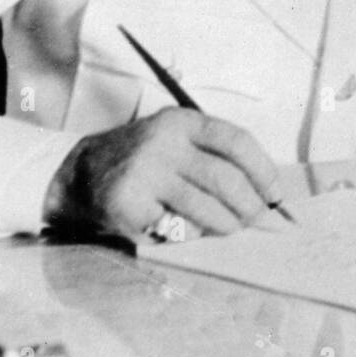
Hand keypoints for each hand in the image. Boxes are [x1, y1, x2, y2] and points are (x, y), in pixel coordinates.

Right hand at [43, 108, 282, 240]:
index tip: (276, 195)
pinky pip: (177, 229)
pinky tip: (187, 230)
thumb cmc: (143, 160)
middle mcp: (163, 143)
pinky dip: (190, 235)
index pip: (236, 141)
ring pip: (206, 208)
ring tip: (229, 228)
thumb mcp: (175, 140)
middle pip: (225, 179)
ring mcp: (144, 174)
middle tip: (258, 221)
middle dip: (251, 207)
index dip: (264, 171)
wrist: (79, 174)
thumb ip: (213, 157)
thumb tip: (265, 194)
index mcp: (181, 121)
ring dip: (226, 225)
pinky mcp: (129, 206)